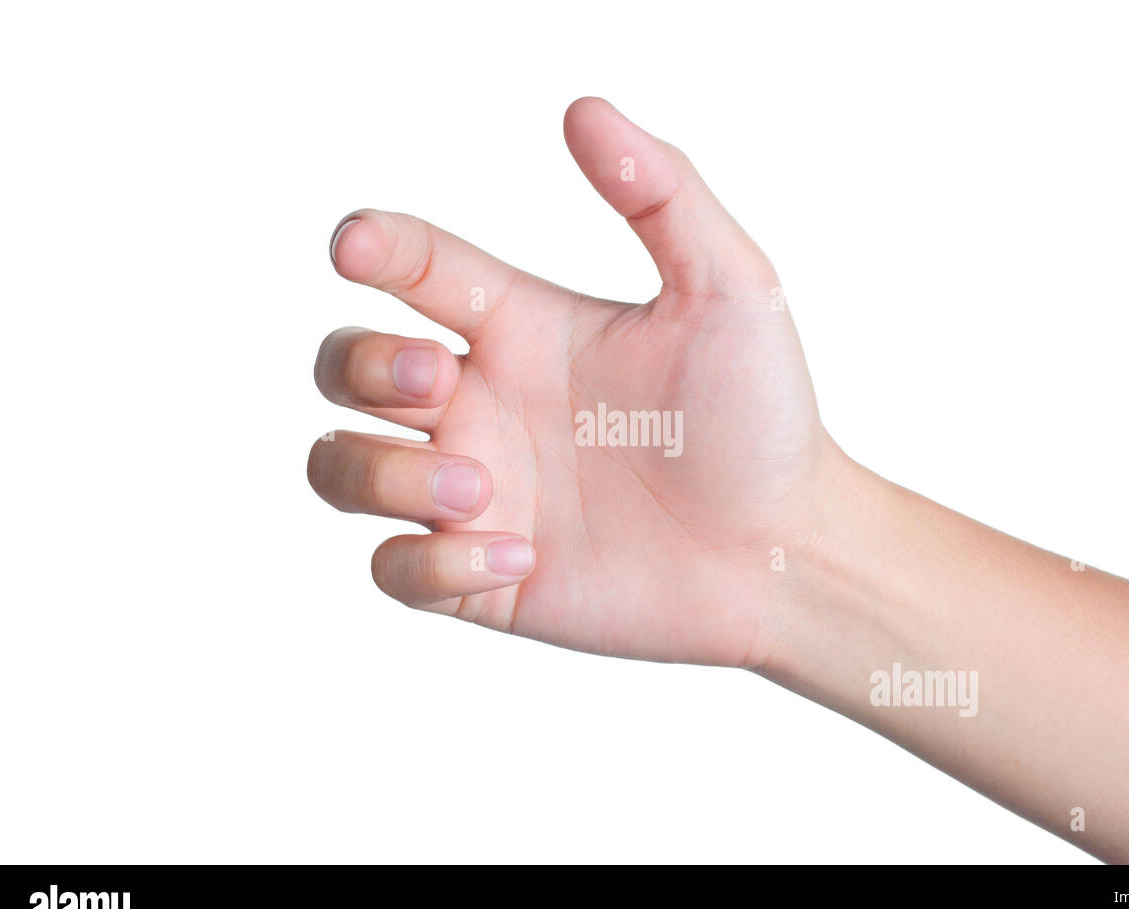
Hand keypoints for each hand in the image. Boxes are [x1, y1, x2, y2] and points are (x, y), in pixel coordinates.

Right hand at [308, 97, 838, 666]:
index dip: (372, 246)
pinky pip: (394, 570)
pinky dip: (430, 566)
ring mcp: (476, 493)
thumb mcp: (728, 287)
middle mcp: (484, 404)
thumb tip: (582, 109)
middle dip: (361, 363)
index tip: (357, 246)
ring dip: (381, 473)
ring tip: (479, 490)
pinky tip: (519, 556)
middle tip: (438, 379)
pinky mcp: (484, 579)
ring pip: (340, 469)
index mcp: (522, 328)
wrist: (788, 550)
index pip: (412, 269)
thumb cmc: (764, 418)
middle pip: (344, 366)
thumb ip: (662, 192)